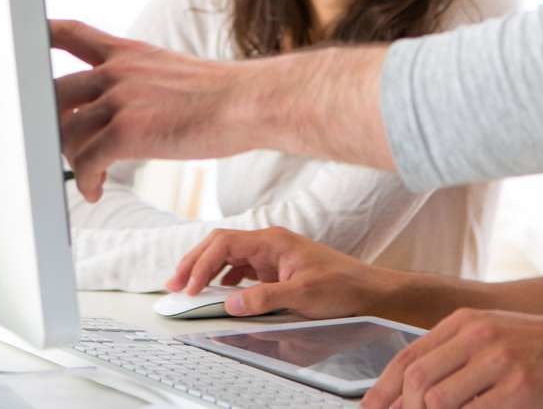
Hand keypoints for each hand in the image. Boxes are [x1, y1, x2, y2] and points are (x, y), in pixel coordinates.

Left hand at [52, 19, 250, 201]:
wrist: (248, 103)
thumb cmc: (221, 96)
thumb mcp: (171, 70)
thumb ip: (139, 80)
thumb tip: (123, 106)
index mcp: (127, 52)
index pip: (70, 33)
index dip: (40, 36)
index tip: (23, 45)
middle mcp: (117, 70)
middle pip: (55, 93)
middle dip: (54, 126)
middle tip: (67, 149)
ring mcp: (121, 98)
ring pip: (67, 133)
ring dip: (72, 161)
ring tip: (91, 178)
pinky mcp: (128, 131)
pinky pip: (86, 161)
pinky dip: (86, 181)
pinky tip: (96, 191)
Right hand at [168, 227, 391, 318]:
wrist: (368, 291)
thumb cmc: (342, 286)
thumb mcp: (303, 295)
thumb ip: (265, 298)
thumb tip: (230, 302)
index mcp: (272, 240)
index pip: (224, 244)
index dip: (201, 263)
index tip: (187, 287)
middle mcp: (269, 243)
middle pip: (220, 245)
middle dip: (195, 262)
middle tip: (174, 284)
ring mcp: (272, 256)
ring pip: (229, 256)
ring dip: (207, 270)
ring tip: (188, 288)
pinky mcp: (277, 269)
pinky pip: (242, 268)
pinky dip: (224, 278)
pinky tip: (220, 291)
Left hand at [363, 310, 542, 408]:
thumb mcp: (495, 337)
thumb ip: (456, 357)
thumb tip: (414, 390)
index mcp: (466, 322)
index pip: (408, 357)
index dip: (382, 391)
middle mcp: (478, 335)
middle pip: (416, 381)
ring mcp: (498, 361)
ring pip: (436, 400)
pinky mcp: (518, 388)